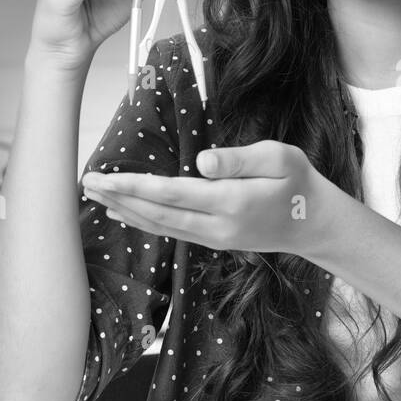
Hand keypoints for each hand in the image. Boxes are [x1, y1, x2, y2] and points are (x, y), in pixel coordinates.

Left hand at [80, 141, 344, 258]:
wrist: (313, 224)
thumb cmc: (298, 182)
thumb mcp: (281, 158)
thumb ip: (241, 159)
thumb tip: (203, 161)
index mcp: (231, 202)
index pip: (171, 193)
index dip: (133, 186)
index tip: (105, 176)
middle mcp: (216, 227)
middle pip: (157, 213)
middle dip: (118, 199)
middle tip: (86, 183)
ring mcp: (213, 239)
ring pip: (159, 226)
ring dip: (125, 212)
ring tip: (96, 197)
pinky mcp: (213, 242)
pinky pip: (170, 232)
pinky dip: (143, 221)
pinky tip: (125, 212)